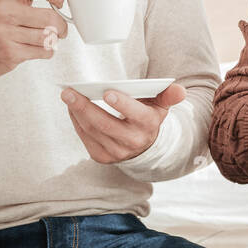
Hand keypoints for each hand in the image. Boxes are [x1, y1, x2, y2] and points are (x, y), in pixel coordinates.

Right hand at [0, 0, 68, 77]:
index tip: (60, 2)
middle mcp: (4, 12)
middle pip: (50, 17)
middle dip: (62, 25)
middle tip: (60, 28)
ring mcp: (5, 33)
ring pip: (49, 36)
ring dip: (53, 40)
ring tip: (45, 38)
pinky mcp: (10, 53)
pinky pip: (44, 51)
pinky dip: (47, 51)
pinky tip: (37, 48)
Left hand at [62, 83, 186, 163]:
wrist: (144, 145)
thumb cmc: (148, 116)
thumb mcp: (161, 105)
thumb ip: (169, 95)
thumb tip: (180, 90)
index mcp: (148, 126)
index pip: (136, 115)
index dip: (123, 104)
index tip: (107, 92)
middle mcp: (133, 142)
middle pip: (106, 125)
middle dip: (86, 107)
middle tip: (70, 92)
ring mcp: (116, 152)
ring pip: (92, 131)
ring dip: (77, 112)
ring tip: (68, 96)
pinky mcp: (102, 157)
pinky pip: (85, 138)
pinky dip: (76, 121)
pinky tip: (72, 107)